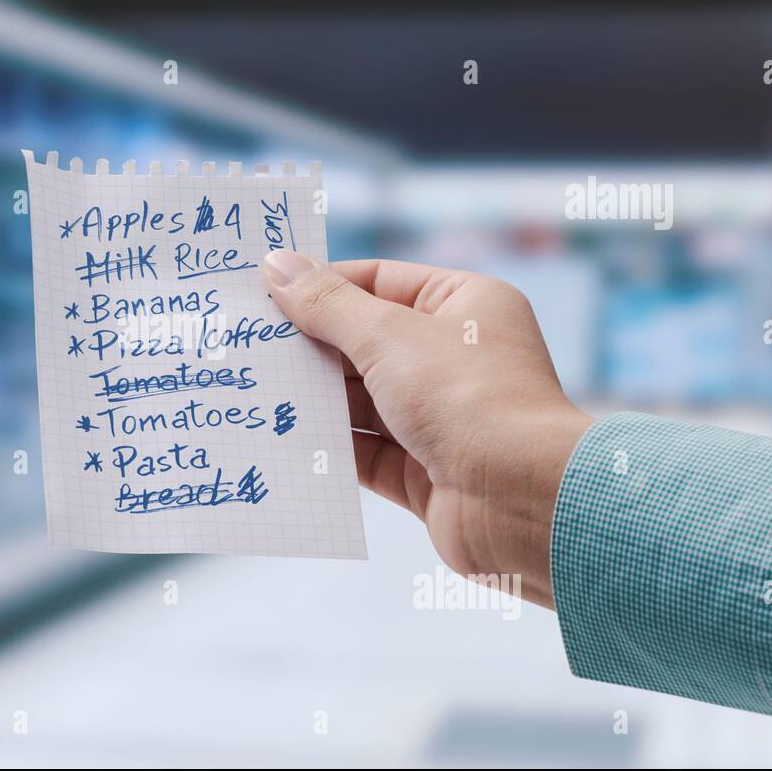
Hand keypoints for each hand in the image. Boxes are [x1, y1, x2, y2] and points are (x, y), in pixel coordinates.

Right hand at [262, 250, 592, 608]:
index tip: (262, 293)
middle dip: (310, 347)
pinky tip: (284, 439)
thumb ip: (326, 306)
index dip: (321, 286)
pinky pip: (366, 451)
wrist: (525, 504)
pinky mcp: (426, 471)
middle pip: (364, 342)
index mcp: (465, 306)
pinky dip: (329, 447)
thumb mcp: (388, 336)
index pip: (378, 281)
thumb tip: (276, 266)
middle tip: (246, 344)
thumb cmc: (471, 400)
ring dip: (315, 399)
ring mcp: (442, 418)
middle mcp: (456, 358)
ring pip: (361, 400)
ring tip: (255, 390)